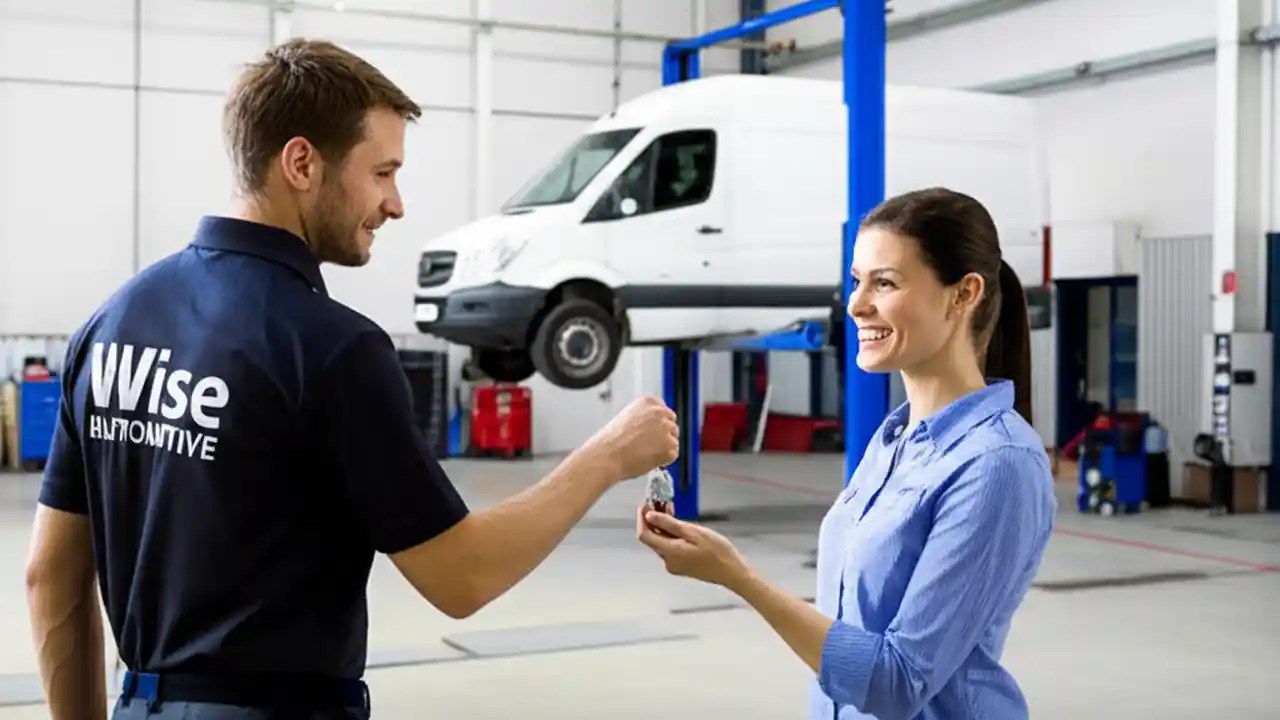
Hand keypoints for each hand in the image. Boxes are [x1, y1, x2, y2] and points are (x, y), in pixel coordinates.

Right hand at [581, 396, 678, 479]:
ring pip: (673, 441)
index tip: (653, 432)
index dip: (659, 425)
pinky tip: (649, 460)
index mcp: (648, 402)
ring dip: (664, 449)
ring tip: (645, 454)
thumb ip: (643, 419)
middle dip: (664, 436)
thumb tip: (653, 429)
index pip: (665, 412)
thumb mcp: (626, 418)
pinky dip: (663, 461)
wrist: (607, 455)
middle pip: (672, 425)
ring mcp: (665, 429)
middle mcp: (659, 412)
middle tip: (650, 446)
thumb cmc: (611, 441)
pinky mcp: (668, 447)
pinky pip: (672, 455)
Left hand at [635, 505, 751, 589]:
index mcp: (669, 552)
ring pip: (660, 543)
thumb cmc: (716, 550)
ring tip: (669, 509)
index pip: (644, 535)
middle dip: (651, 520)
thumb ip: (669, 524)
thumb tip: (648, 516)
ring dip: (661, 527)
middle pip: (651, 539)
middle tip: (658, 502)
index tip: (645, 503)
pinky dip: (669, 535)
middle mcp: (667, 561)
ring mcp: (673, 565)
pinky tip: (677, 525)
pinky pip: (669, 548)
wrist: (731, 572)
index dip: (642, 518)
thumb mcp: (694, 532)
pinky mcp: (680, 566)